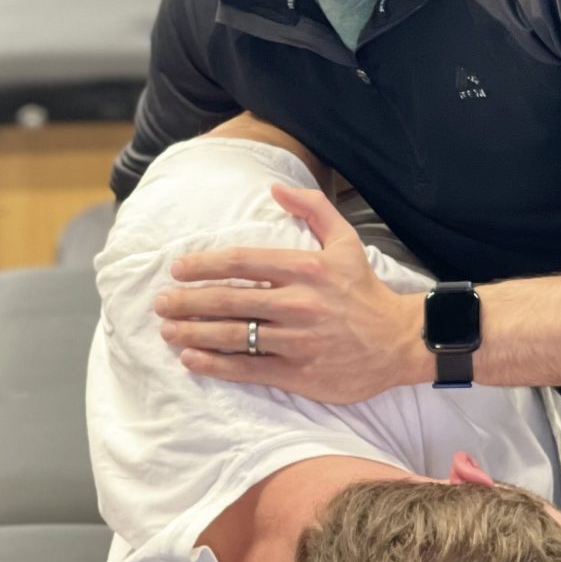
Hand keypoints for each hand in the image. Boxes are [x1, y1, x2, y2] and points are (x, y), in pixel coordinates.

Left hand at [154, 183, 424, 403]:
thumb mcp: (345, 241)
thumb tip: (275, 188)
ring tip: (168, 331)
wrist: (399, 342)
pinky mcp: (298, 372)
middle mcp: (297, 303)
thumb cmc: (365, 291)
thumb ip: (312, 209)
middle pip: (229, 300)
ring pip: (232, 335)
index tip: (177, 269)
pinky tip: (192, 360)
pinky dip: (215, 365)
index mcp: (305, 268)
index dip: (204, 265)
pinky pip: (247, 369)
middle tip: (161, 302)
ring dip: (193, 333)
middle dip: (187, 301)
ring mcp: (296, 340)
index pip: (242, 262)